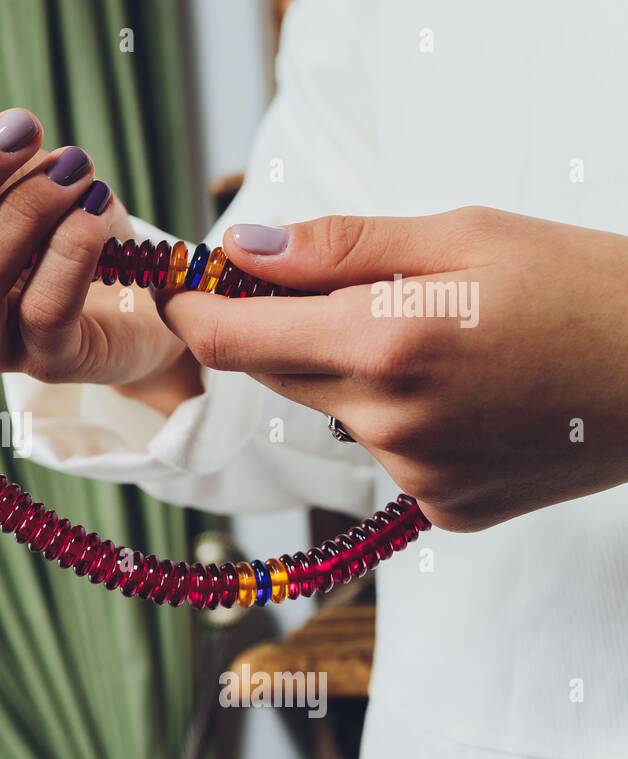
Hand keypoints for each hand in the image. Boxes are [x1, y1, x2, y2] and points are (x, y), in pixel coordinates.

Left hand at [154, 208, 627, 530]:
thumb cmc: (584, 285)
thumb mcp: (462, 235)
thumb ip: (338, 249)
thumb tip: (238, 252)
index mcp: (383, 345)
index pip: (229, 341)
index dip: (194, 309)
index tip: (187, 286)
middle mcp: (387, 425)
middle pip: (275, 374)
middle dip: (284, 329)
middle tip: (346, 289)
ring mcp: (415, 478)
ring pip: (331, 414)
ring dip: (348, 374)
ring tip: (438, 342)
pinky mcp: (444, 511)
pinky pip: (384, 456)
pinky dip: (398, 419)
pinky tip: (465, 395)